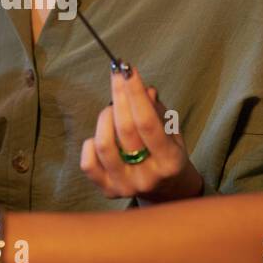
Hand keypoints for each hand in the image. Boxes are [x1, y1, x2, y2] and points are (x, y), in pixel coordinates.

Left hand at [80, 66, 203, 202]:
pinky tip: (100, 134)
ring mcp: (125, 186)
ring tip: (112, 108)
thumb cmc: (169, 154)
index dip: (136, 94)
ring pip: (104, 145)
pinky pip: (88, 163)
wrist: (168, 192)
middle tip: (117, 76)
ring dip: (105, 117)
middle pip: (125, 130)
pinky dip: (91, 143)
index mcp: (169, 161)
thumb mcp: (173, 133)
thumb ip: (157, 112)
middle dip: (119, 96)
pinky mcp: (107, 191)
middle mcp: (147, 177)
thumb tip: (143, 89)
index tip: (129, 70)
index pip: (148, 123)